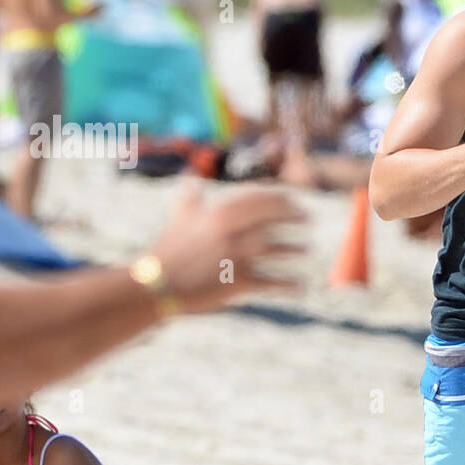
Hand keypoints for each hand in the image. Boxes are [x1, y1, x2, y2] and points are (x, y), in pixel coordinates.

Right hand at [152, 182, 307, 313]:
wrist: (156, 285)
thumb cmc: (168, 251)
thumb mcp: (179, 217)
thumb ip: (190, 196)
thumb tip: (190, 177)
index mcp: (221, 213)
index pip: (261, 199)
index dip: (281, 198)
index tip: (294, 200)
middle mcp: (234, 232)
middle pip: (275, 219)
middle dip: (296, 217)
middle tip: (308, 219)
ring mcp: (239, 257)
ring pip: (279, 250)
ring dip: (297, 249)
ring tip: (306, 250)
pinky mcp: (240, 283)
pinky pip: (273, 282)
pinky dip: (290, 285)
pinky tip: (301, 286)